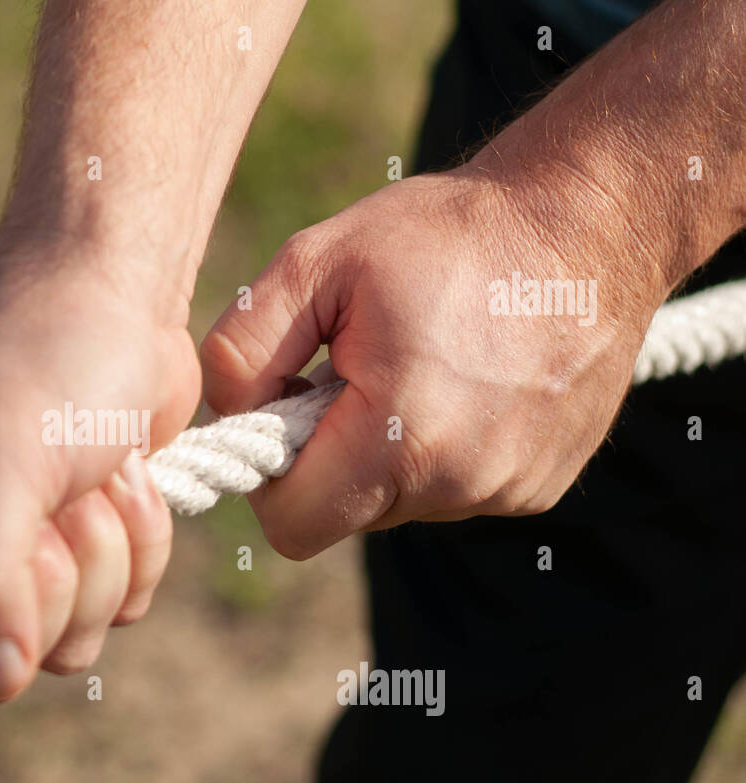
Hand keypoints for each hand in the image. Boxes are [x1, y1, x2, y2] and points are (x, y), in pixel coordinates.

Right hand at [0, 258, 199, 717]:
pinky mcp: (70, 560)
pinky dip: (137, 549)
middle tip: (51, 501)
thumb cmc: (39, 360)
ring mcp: (0, 566)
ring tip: (86, 475)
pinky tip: (122, 477)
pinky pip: (115, 613)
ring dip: (100, 560)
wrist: (114, 302)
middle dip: (43, 588)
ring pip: (56, 648)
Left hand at [200, 169, 662, 558]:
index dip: (269, 478)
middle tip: (353, 372)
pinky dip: (439, 449)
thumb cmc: (446, 234)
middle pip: (344, 515)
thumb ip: (242, 349)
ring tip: (416, 366)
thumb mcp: (317, 262)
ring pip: (397, 505)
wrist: (590, 222)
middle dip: (327, 457)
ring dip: (385, 452)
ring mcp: (508, 491)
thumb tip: (226, 417)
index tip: (283, 413)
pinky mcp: (539, 488)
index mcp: (400, 438)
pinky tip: (464, 381)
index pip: (292, 526)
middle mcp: (461, 483)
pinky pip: (453, 491)